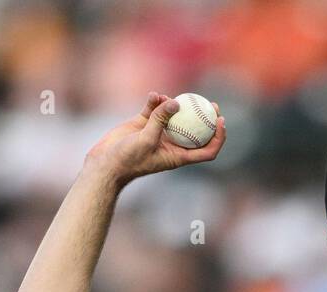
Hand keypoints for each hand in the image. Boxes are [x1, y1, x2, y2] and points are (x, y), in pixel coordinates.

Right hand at [83, 92, 226, 186]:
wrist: (106, 162)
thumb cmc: (128, 159)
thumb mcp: (146, 139)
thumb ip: (160, 119)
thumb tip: (175, 101)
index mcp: (179, 156)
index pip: (207, 150)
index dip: (218, 138)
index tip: (220, 121)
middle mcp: (172, 144)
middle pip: (196, 130)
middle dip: (206, 117)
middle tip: (212, 104)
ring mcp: (159, 133)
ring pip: (175, 116)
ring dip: (177, 105)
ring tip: (177, 97)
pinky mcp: (144, 123)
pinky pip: (155, 109)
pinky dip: (155, 101)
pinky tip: (154, 95)